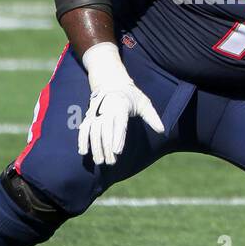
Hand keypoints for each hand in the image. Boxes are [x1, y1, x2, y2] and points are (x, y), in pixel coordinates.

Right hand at [79, 42, 164, 166]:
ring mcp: (97, 113)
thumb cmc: (132, 96)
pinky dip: (82, 139)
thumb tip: (162, 130)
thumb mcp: (145, 103)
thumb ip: (152, 117)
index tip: (117, 151)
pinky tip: (83, 152)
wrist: (113, 83)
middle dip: (106, 147)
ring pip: (93, 130)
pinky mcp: (90, 116)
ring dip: (95, 146)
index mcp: (121, 106)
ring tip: (99, 161)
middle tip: (111, 162)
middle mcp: (107, 109)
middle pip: (105, 129)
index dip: (117, 137)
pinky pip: (84, 128)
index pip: (119, 123)